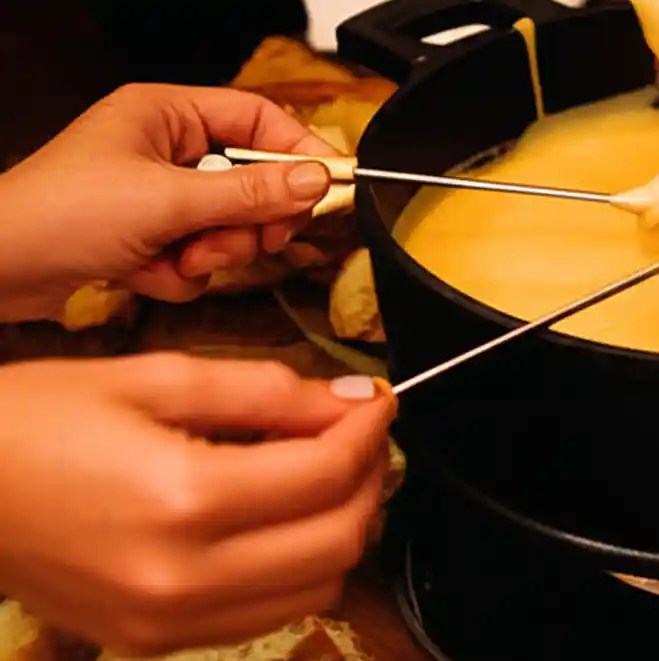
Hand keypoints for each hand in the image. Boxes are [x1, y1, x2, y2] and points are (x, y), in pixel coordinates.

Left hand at [0, 83, 338, 321]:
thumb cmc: (58, 214)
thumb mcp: (170, 200)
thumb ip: (250, 193)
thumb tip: (314, 179)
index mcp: (167, 115)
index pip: (258, 120)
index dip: (297, 151)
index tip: (327, 186)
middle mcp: (165, 150)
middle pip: (252, 182)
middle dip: (246, 221)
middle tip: (246, 239)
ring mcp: (157, 196)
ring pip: (229, 227)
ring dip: (210, 253)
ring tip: (174, 260)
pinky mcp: (148, 238)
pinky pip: (199, 257)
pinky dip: (180, 274)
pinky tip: (144, 273)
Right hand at [0, 353, 394, 655]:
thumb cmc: (37, 421)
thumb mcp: (154, 379)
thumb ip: (267, 392)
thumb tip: (351, 399)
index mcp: (182, 498)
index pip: (325, 474)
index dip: (368, 430)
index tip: (377, 400)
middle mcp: (183, 577)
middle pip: (339, 540)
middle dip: (368, 480)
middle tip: (360, 436)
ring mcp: (170, 621)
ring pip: (318, 588)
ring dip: (341, 529)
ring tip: (324, 476)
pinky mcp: (156, 642)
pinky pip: (267, 614)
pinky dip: (296, 568)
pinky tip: (278, 522)